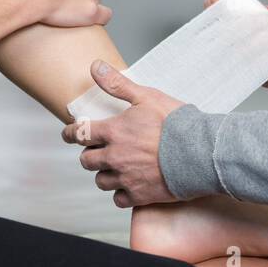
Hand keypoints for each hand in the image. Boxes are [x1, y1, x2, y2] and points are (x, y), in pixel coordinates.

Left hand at [61, 60, 184, 207]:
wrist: (200, 153)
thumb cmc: (176, 123)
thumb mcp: (146, 97)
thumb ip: (117, 84)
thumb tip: (95, 66)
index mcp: (114, 132)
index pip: (79, 134)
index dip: (70, 133)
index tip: (68, 134)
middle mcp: (114, 157)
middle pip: (86, 160)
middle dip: (89, 154)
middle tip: (97, 151)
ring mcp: (126, 178)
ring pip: (100, 181)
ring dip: (104, 174)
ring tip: (114, 168)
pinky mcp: (139, 195)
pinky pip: (118, 199)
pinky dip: (121, 193)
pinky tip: (128, 185)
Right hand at [203, 0, 267, 97]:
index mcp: (258, 19)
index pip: (232, 11)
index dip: (219, 5)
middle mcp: (254, 40)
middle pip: (227, 33)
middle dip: (221, 23)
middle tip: (228, 16)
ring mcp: (259, 59)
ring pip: (238, 53)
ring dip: (241, 42)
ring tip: (254, 32)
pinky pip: (257, 72)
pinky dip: (258, 62)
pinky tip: (264, 53)